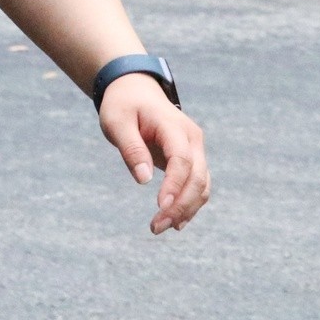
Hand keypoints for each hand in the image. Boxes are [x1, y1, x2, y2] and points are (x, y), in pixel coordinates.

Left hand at [100, 74, 209, 234]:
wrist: (136, 92)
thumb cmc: (123, 106)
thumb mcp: (117, 122)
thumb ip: (131, 148)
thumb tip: (144, 180)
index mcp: (174, 126)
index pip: (181, 159)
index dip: (174, 185)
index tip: (160, 206)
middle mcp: (192, 139)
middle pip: (197, 177)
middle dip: (180, 205)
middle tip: (155, 227)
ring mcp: (195, 149)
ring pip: (202, 185)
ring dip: (186, 209)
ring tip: (160, 227)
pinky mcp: (192, 160)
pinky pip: (197, 185)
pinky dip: (190, 204)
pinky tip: (176, 222)